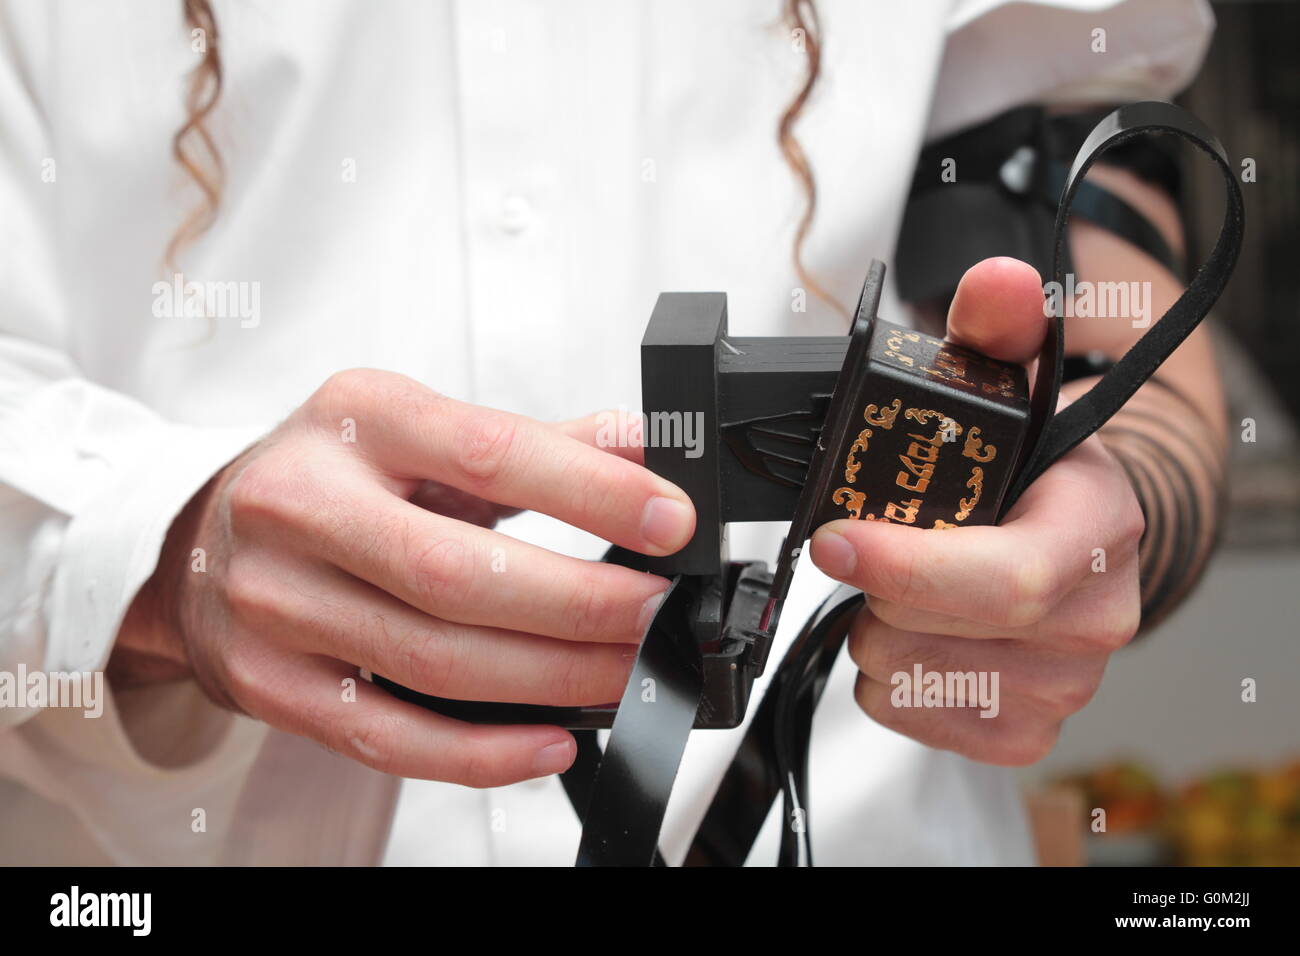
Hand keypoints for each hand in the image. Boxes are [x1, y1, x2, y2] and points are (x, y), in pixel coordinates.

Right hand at [114, 370, 693, 785]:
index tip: (669, 521)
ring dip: (551, 680)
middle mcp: (302, 506)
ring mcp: (277, 603)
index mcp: (355, 419)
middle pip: (460, 574)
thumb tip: (644, 445)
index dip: (591, 492)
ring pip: (434, 662)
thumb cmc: (327, 476)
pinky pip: (390, 736)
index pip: (487, 452)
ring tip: (623, 673)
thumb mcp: (418, 430)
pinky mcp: (273, 684)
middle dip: (580, 605)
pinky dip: (482, 751)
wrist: (202, 539)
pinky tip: (550, 740)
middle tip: (654, 617)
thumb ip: (534, 441)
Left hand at [809, 258, 1143, 764]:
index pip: (1006, 579)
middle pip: (934, 632)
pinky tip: (916, 630)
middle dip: (875, 588)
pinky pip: (904, 714)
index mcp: (1095, 532)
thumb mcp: (1011, 382)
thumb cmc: (1034, 468)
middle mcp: (1093, 620)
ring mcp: (1062, 686)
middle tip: (869, 547)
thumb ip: (993, 326)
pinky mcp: (1019, 731)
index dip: (908, 568)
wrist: (1070, 535)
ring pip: (906, 676)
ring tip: (906, 583)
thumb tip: (997, 283)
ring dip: (876, 628)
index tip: (835, 540)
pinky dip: (885, 676)